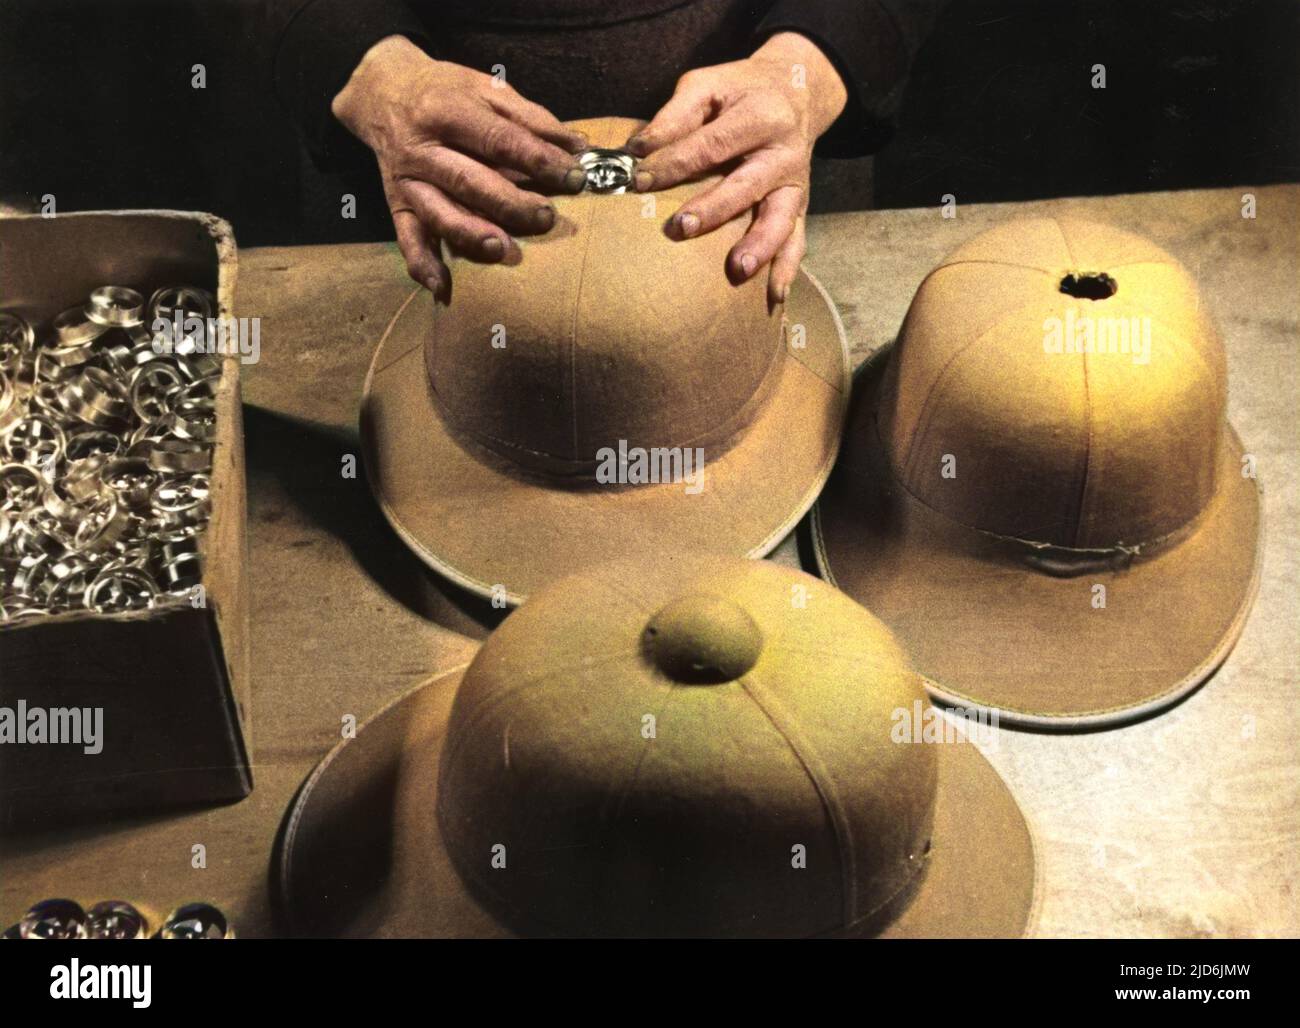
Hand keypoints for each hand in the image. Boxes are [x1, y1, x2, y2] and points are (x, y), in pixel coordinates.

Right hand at [332, 36, 588, 299]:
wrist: (382, 93)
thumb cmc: (444, 91)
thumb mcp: (485, 89)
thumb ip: (530, 117)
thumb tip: (576, 146)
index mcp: (447, 111)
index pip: (499, 140)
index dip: (538, 161)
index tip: (575, 177)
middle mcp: (423, 148)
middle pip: (469, 181)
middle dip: (511, 203)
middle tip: (546, 217)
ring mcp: (408, 181)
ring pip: (439, 213)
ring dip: (471, 234)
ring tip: (503, 248)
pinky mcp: (397, 205)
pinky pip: (407, 239)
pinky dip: (422, 265)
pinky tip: (442, 287)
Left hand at [626, 32, 847, 304]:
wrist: (795, 90)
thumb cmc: (738, 90)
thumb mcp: (707, 84)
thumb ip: (675, 114)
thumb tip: (637, 149)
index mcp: (760, 115)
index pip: (712, 144)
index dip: (675, 163)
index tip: (639, 181)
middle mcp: (783, 152)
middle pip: (747, 185)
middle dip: (713, 209)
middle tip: (679, 229)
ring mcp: (794, 183)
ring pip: (779, 218)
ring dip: (759, 246)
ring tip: (737, 271)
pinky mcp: (799, 205)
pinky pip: (797, 239)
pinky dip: (787, 268)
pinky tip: (774, 296)